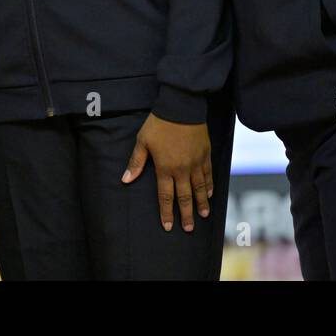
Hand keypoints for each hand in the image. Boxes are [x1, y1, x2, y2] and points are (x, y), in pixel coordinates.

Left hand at [122, 113, 212, 231]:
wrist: (181, 107)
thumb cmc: (159, 124)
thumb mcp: (143, 141)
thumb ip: (136, 162)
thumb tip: (126, 179)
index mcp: (165, 168)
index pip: (166, 196)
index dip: (166, 212)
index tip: (168, 226)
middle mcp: (182, 169)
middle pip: (185, 197)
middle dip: (186, 214)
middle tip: (188, 228)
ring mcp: (196, 162)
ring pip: (199, 188)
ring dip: (201, 203)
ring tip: (203, 215)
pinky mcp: (205, 154)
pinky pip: (208, 174)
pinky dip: (209, 185)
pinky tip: (209, 193)